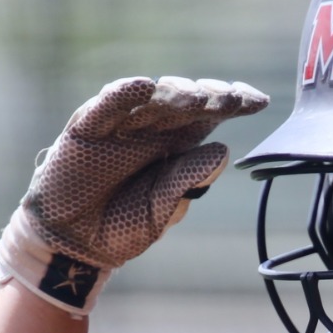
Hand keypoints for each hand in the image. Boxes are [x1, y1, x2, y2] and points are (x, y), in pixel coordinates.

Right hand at [0, 75, 268, 315]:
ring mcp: (120, 125)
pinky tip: (143, 88)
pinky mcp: (87, 128)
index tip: (260, 101)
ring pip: (151, 98)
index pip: (211, 116)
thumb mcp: (161, 210)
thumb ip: (187, 181)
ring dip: (173, 93)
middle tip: (228, 98)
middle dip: (208, 96)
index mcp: (177, 145)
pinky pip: (107, 106)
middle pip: (185, 101)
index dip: (234, 103)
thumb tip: (225, 151)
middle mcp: (152, 128)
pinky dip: (123, 94)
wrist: (72, 245)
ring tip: (194, 97)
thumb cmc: (121, 227)